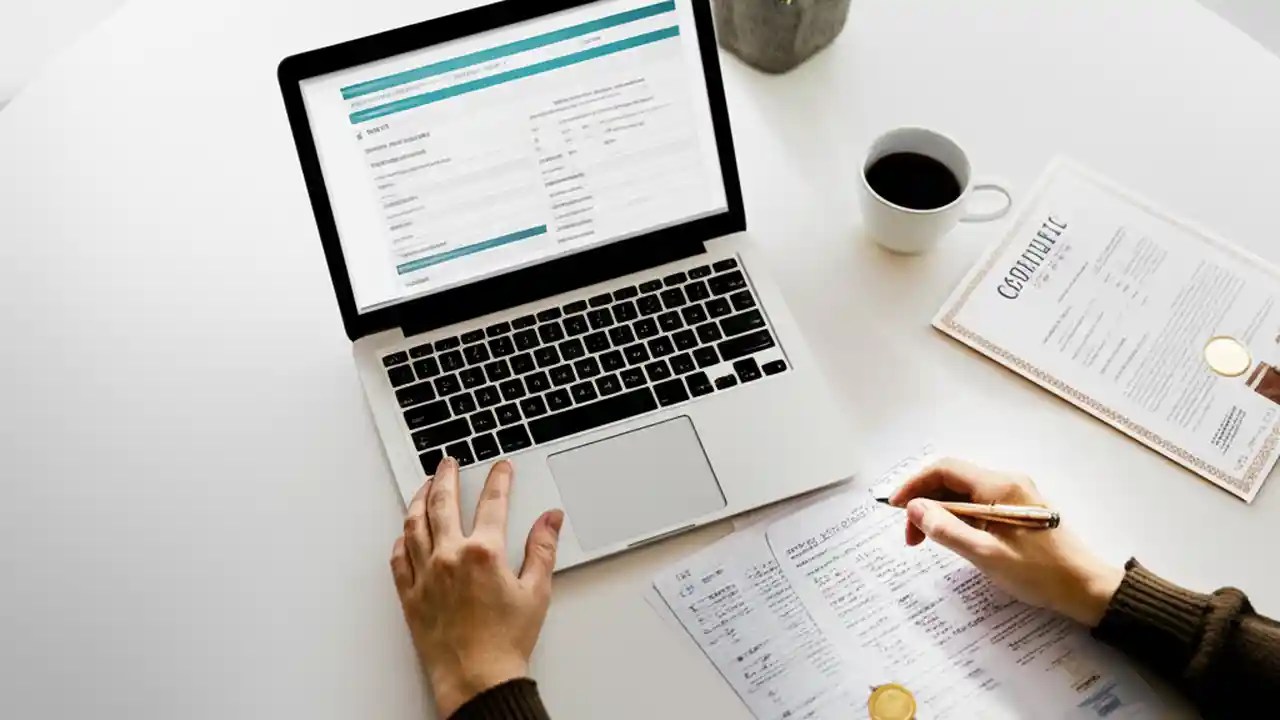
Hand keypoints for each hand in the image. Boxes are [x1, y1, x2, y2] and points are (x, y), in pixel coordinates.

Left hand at [390, 457, 563, 717]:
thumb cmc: (506, 642)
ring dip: (420, 499)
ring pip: (415, 524)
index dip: (499, 479)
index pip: (492, 502)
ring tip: (425, 486)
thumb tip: (550, 519)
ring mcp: (426, 575)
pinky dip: (402, 539)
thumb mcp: (536, 591)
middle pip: (443, 502)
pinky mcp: (410, 594)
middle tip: (448, 462)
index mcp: (484, 553)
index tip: (501, 468)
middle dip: (446, 476)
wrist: (477, 679)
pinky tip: (406, 532)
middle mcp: (450, 557)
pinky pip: (399, 557)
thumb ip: (543, 548)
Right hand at [890, 458, 1123, 626]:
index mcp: (999, 486)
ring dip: (939, 511)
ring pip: (963, 492)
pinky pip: (977, 503)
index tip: (895, 508)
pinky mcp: (1017, 509)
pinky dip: (957, 516)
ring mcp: (1014, 494)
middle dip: (923, 501)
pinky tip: (951, 536)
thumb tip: (914, 508)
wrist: (1085, 588)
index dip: (914, 484)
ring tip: (926, 540)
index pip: (944, 469)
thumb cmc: (1039, 573)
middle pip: (952, 479)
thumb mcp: (985, 554)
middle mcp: (1007, 481)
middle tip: (910, 535)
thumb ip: (946, 529)